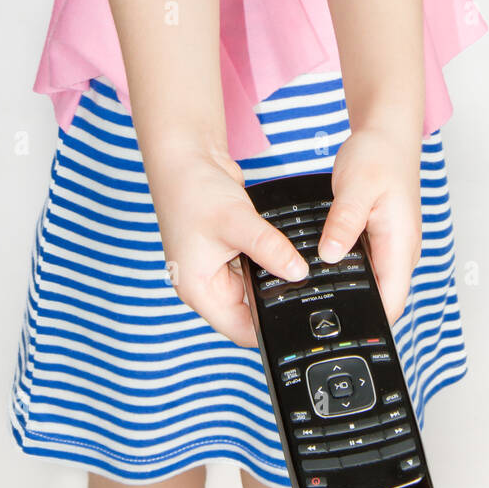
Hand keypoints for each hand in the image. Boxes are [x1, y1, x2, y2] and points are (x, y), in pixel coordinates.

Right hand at [144, 146, 310, 347]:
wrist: (185, 158)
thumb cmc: (193, 191)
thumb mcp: (237, 222)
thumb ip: (270, 250)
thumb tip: (299, 272)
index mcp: (198, 290)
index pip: (239, 329)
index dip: (267, 329)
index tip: (296, 318)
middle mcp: (205, 284)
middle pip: (249, 309)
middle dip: (272, 298)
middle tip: (303, 287)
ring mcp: (216, 267)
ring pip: (253, 286)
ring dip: (270, 276)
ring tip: (293, 264)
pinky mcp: (227, 250)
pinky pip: (253, 265)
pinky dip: (267, 259)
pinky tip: (281, 249)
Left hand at [316, 127, 422, 326]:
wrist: (387, 135)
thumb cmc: (379, 155)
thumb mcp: (356, 186)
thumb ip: (344, 222)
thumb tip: (331, 255)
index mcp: (401, 244)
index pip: (393, 303)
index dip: (371, 324)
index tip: (343, 334)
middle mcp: (401, 251)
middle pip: (383, 299)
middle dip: (356, 313)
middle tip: (318, 319)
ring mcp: (393, 247)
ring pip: (374, 284)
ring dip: (352, 291)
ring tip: (317, 297)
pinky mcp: (382, 239)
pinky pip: (368, 266)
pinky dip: (349, 271)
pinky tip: (327, 269)